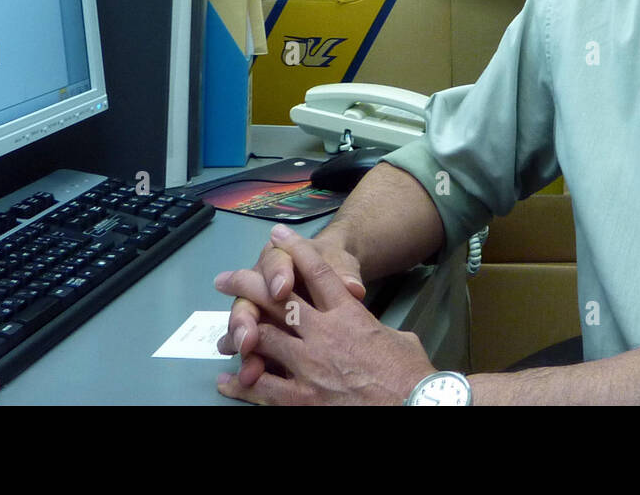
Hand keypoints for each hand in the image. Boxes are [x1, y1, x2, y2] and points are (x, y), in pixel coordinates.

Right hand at [214, 223, 364, 375]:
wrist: (340, 280)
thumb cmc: (337, 267)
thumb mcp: (344, 267)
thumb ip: (346, 277)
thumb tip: (354, 289)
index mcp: (282, 256)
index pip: (275, 262)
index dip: (276, 275)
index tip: (282, 289)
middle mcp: (263, 280)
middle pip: (248, 297)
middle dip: (246, 316)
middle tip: (249, 336)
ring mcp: (261, 307)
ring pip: (244, 321)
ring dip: (241, 339)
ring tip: (245, 356)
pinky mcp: (265, 331)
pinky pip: (252, 344)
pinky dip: (248, 358)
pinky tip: (247, 374)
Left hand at [215, 225, 435, 405]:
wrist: (416, 404)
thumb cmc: (411, 373)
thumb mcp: (396, 337)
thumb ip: (373, 327)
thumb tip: (371, 330)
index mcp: (349, 313)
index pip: (317, 272)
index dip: (295, 249)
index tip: (277, 235)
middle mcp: (324, 333)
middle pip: (278, 300)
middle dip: (249, 284)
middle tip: (227, 278)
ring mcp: (310, 365)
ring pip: (265, 337)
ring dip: (240, 329)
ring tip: (223, 325)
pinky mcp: (304, 399)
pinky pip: (264, 387)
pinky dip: (243, 382)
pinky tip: (228, 379)